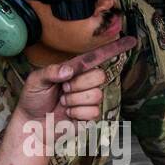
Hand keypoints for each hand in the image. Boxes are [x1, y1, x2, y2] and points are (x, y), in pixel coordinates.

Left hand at [16, 35, 137, 123]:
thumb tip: (69, 70)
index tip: (132, 40)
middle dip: (78, 84)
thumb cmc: (33, 100)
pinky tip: (68, 114)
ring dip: (75, 101)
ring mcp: (88, 99)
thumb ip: (51, 71)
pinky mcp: (89, 115)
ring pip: (96, 95)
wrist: (32, 124)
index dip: (115, 48)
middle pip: (99, 76)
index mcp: (74, 69)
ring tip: (63, 103)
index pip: (97, 57)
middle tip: (63, 90)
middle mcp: (84, 82)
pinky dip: (77, 114)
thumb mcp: (35, 80)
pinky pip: (93, 112)